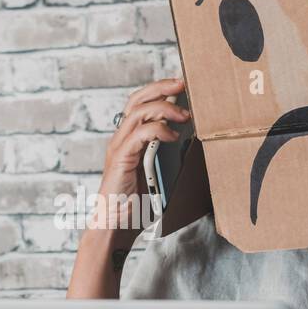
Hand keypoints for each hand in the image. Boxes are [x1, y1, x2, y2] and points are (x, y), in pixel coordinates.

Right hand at [91, 77, 190, 241]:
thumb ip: (166, 158)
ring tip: (185, 114)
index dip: (159, 90)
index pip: (141, 104)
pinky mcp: (121, 158)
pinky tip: (174, 136)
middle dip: (160, 87)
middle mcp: (121, 139)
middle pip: (137, 100)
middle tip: (183, 82)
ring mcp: (119, 147)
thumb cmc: (135, 205)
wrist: (114, 226)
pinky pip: (139, 135)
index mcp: (129, 140)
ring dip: (164, 108)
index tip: (181, 84)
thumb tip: (192, 147)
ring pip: (138, 112)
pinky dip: (158, 130)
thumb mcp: (156, 175)